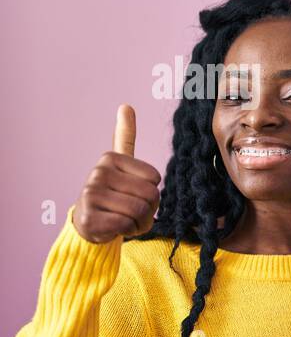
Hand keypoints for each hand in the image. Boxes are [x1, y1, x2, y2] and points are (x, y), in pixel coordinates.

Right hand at [72, 105, 162, 242]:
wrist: (88, 224)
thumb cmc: (113, 195)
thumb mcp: (121, 166)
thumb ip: (124, 137)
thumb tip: (126, 105)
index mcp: (110, 158)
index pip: (155, 179)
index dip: (152, 192)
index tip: (134, 193)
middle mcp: (98, 173)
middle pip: (150, 195)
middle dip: (149, 209)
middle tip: (131, 211)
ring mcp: (91, 195)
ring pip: (140, 211)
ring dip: (140, 222)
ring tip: (125, 220)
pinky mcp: (90, 217)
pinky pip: (127, 225)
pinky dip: (128, 231)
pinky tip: (115, 228)